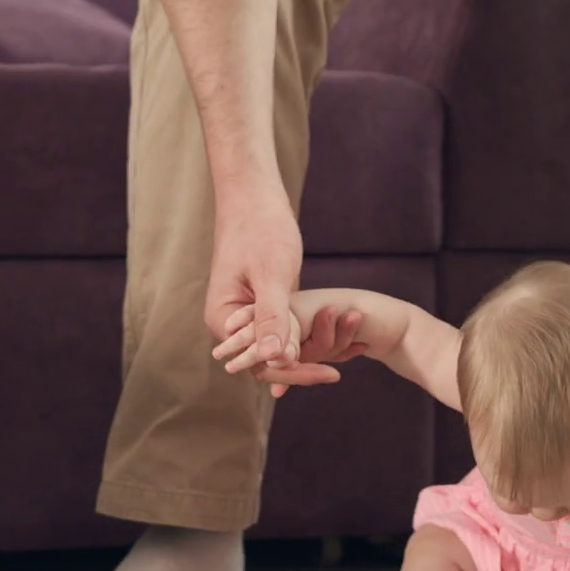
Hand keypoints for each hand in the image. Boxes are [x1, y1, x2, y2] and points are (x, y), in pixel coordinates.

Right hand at [204, 197, 335, 390]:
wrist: (256, 198)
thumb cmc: (260, 229)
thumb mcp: (270, 274)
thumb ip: (272, 317)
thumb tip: (275, 358)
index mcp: (223, 319)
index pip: (259, 363)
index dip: (293, 372)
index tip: (329, 372)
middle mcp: (233, 323)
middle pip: (269, 361)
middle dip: (304, 366)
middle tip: (339, 371)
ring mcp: (248, 315)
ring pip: (280, 347)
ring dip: (310, 353)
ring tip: (345, 355)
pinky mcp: (265, 305)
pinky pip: (286, 330)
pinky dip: (309, 336)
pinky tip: (338, 339)